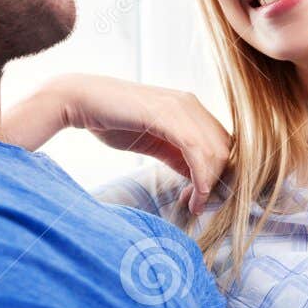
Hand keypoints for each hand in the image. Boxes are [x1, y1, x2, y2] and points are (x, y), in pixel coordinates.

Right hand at [6, 75, 232, 212]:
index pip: (222, 143)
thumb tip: (199, 179)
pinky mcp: (168, 115)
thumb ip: (178, 156)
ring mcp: (181, 107)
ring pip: (215, 152)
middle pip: (226, 149)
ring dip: (209, 185)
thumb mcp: (154, 142)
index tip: (202, 199)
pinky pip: (196, 151)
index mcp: (190, 108)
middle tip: (199, 206)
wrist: (81, 101)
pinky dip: (200, 178)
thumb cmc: (113, 121)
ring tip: (194, 205)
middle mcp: (191, 104)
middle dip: (219, 183)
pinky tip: (193, 196)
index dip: (219, 174)